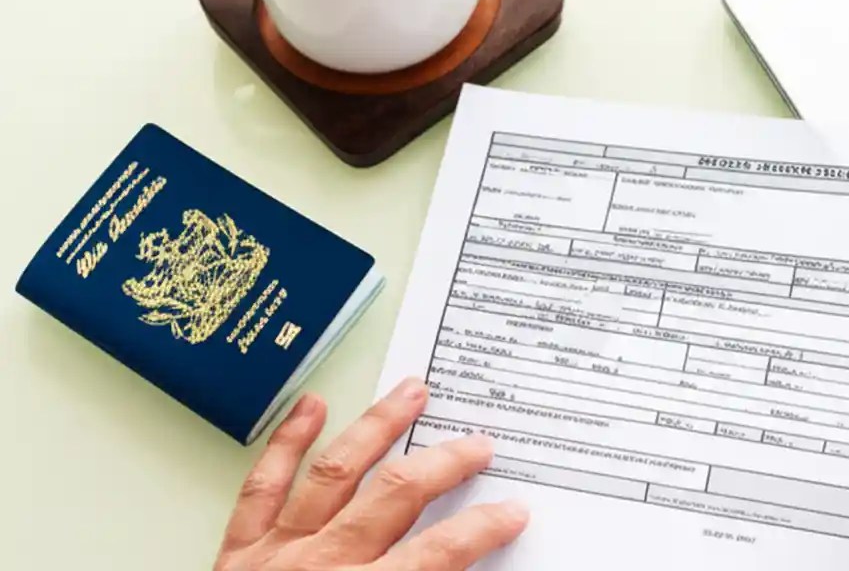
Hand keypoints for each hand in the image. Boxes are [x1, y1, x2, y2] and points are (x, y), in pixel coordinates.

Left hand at [214, 378, 527, 570]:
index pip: (438, 555)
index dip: (482, 529)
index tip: (512, 512)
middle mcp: (323, 567)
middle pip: (396, 498)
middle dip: (444, 464)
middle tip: (478, 444)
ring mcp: (278, 552)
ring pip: (337, 473)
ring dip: (378, 428)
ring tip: (411, 392)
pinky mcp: (239, 550)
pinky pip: (264, 485)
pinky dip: (287, 442)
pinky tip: (312, 407)